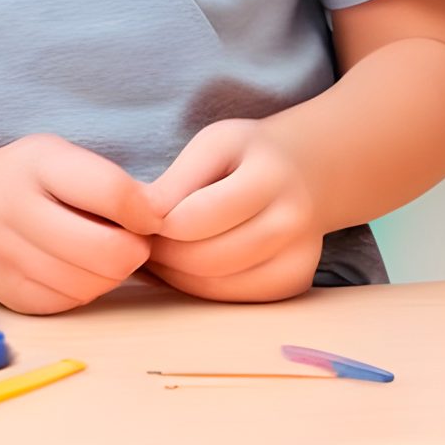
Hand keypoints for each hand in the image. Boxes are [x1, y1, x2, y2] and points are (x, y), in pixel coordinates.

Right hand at [0, 134, 163, 314]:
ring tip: (110, 252)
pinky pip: (68, 302)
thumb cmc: (37, 177)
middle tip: (138, 241)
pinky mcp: (8, 292)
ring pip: (89, 283)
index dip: (147, 210)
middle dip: (135, 250)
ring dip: (113, 274)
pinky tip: (82, 269)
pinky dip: (86, 289)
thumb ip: (111, 182)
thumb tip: (161, 217)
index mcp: (37, 164)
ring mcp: (5, 256)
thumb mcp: (67, 156)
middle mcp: (12, 209)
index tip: (155, 214)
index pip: (111, 192)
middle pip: (105, 250)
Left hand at [140, 120, 321, 302]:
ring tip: (159, 255)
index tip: (138, 218)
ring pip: (217, 286)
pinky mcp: (296, 282)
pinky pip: (234, 298)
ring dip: (176, 276)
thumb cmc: (249, 155)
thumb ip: (175, 182)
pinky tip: (187, 268)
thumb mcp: (212, 145)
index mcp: (269, 175)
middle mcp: (292, 220)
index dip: (157, 225)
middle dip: (163, 255)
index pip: (195, 218)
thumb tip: (138, 222)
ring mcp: (299, 256)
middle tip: (142, 243)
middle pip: (206, 258)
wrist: (307, 170)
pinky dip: (202, 289)